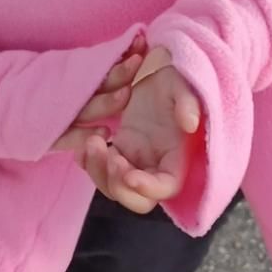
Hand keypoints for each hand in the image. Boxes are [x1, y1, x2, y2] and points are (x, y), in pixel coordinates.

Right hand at [52, 34, 147, 161]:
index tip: (139, 41)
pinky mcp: (48, 138)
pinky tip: (105, 133)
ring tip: (126, 93)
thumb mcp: (59, 70)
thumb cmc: (36, 88)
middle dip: (119, 73)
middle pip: (97, 84)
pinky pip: (68, 137)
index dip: (121, 54)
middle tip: (137, 61)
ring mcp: (57, 117)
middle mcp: (67, 96)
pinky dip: (85, 135)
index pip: (102, 64)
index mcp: (72, 78)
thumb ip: (90, 64)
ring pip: (86, 109)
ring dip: (107, 101)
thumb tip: (130, 44)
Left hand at [82, 47, 201, 215]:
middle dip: (118, 186)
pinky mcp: (120, 149)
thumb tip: (189, 123)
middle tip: (110, 156)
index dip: (147, 188)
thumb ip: (188, 103)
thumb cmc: (178, 79)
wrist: (163, 72)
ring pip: (114, 186)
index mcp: (177, 158)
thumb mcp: (184, 85)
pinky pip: (101, 168)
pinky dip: (88, 164)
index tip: (129, 173)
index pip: (165, 187)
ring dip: (99, 173)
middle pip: (137, 200)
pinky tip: (83, 146)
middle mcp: (156, 166)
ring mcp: (136, 160)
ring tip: (93, 142)